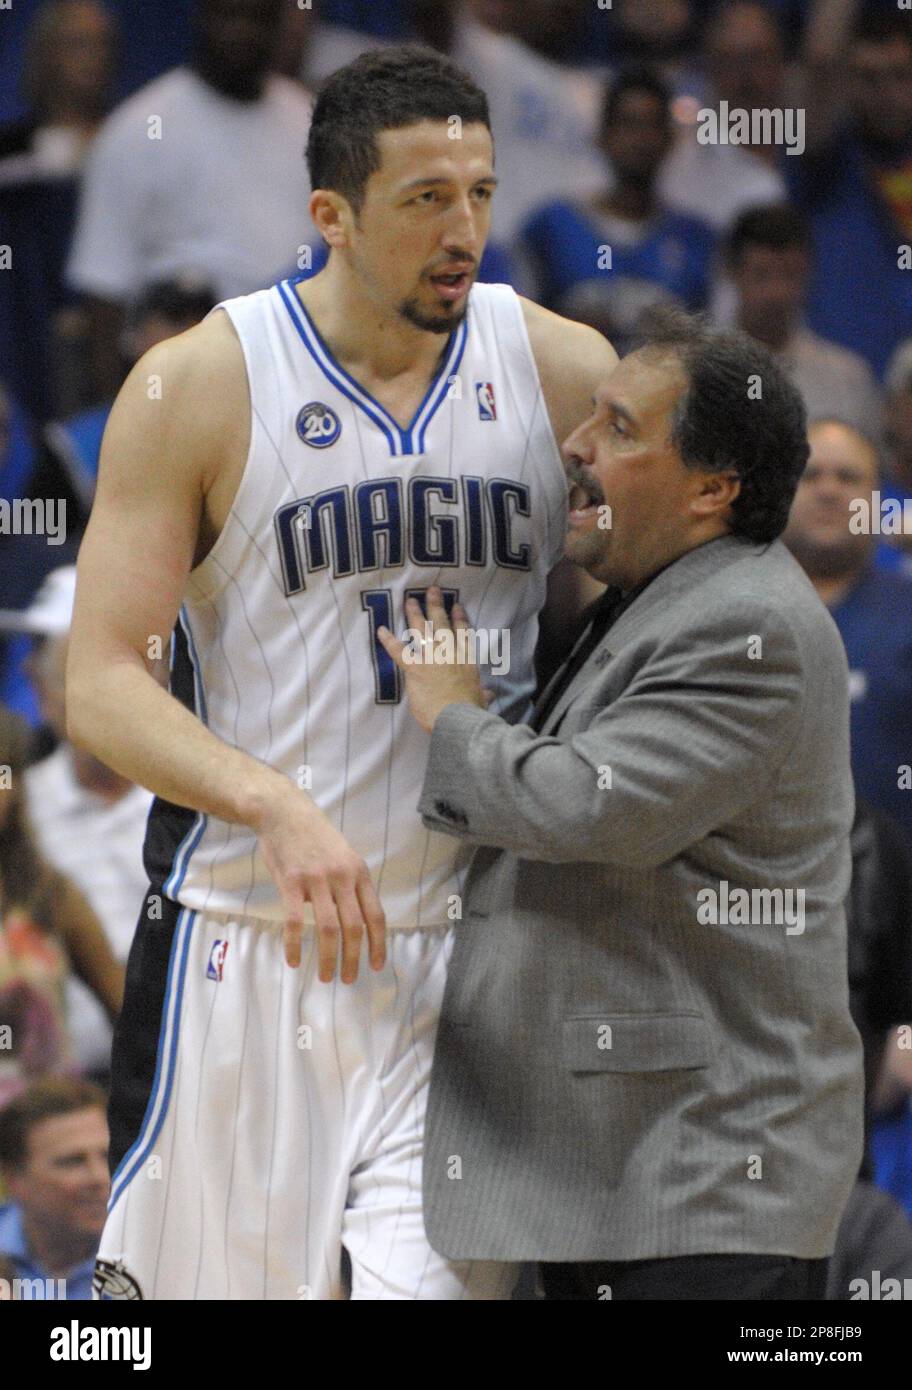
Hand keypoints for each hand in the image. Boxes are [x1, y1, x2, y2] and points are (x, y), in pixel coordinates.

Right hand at [252, 785, 386, 982]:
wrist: (284, 812)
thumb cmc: (314, 836)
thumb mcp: (344, 855)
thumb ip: (351, 884)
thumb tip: (357, 919)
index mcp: (358, 873)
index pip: (375, 915)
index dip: (378, 944)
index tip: (377, 966)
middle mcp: (342, 878)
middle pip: (354, 927)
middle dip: (354, 958)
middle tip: (350, 979)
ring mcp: (316, 880)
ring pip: (327, 929)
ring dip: (328, 958)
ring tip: (325, 977)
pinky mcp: (291, 883)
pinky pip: (294, 922)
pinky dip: (294, 945)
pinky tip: (294, 960)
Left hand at [377, 586, 490, 732]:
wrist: (458, 717)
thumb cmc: (471, 711)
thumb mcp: (480, 700)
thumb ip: (483, 694)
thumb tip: (489, 696)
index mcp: (467, 660)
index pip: (464, 633)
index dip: (460, 618)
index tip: (456, 606)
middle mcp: (450, 653)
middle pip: (442, 623)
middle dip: (436, 606)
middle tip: (431, 590)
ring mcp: (431, 658)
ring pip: (422, 630)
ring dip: (414, 614)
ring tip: (410, 601)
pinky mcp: (415, 668)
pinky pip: (399, 651)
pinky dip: (389, 640)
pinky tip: (381, 630)